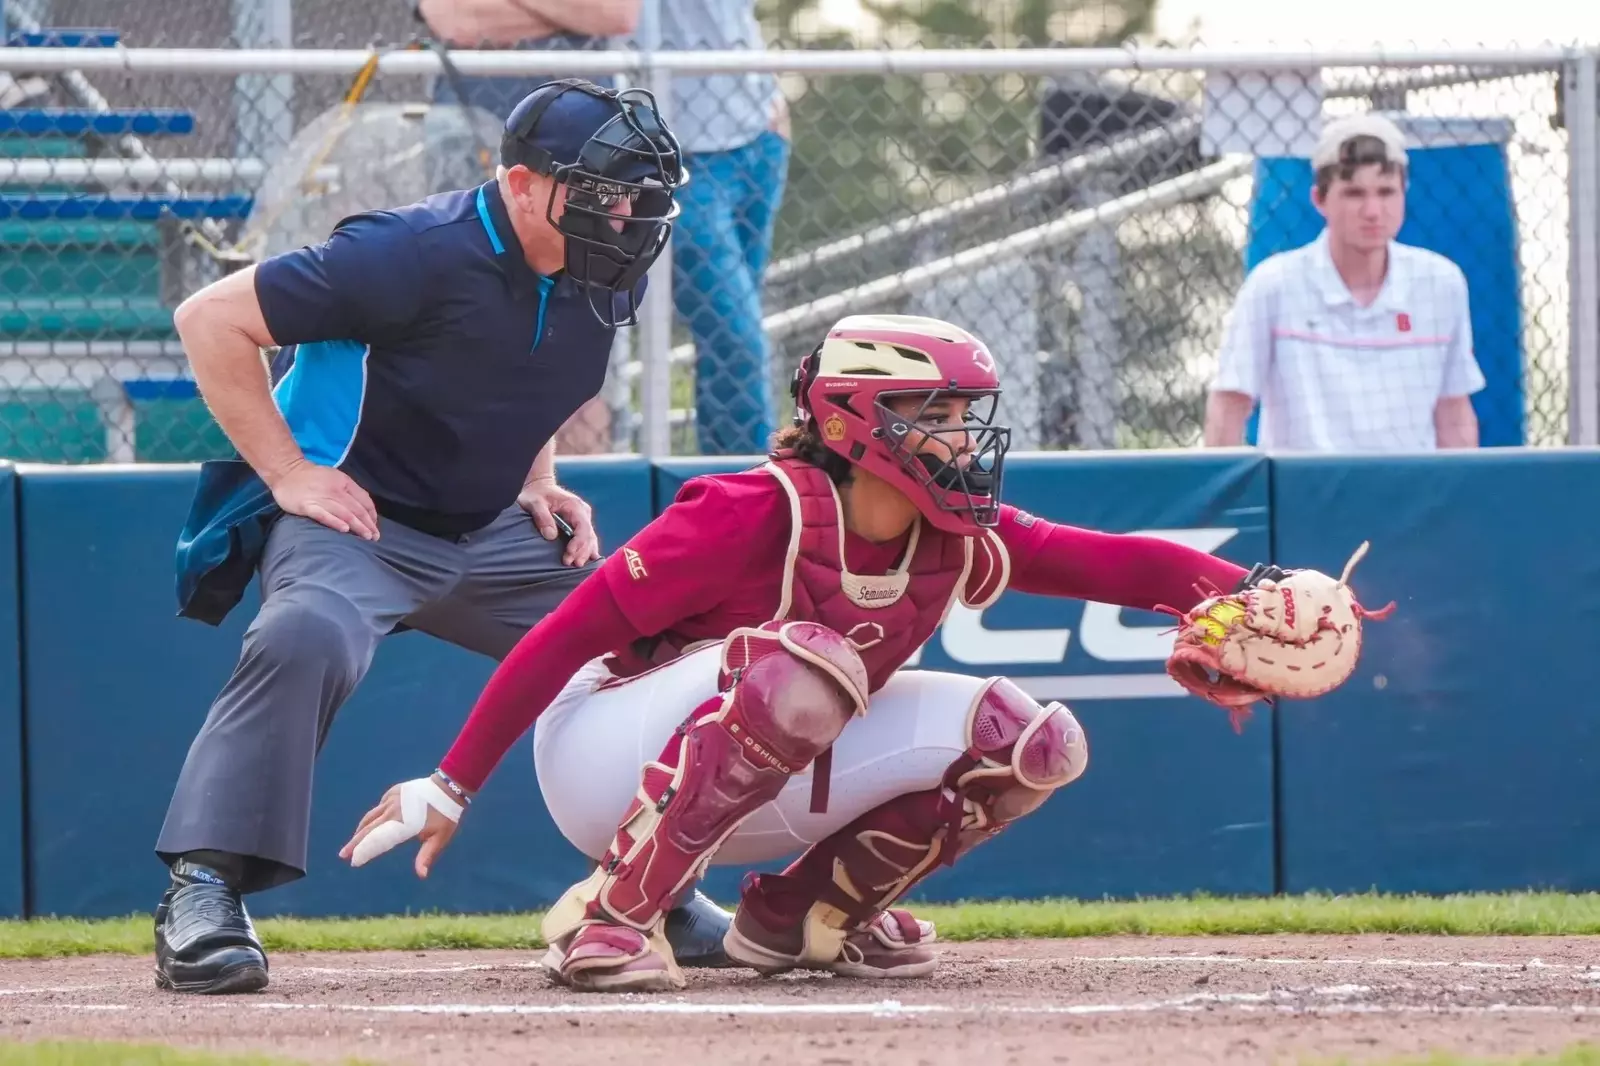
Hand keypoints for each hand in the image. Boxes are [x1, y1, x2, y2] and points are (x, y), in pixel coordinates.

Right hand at [267, 459, 379, 540]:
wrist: (287, 471)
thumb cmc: (313, 477)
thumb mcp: (336, 477)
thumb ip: (349, 491)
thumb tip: (363, 509)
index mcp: (344, 482)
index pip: (364, 499)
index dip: (372, 514)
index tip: (375, 525)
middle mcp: (335, 490)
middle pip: (356, 509)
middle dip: (368, 524)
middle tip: (375, 536)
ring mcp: (321, 498)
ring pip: (344, 513)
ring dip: (358, 526)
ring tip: (367, 536)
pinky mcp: (307, 506)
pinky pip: (324, 515)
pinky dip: (335, 522)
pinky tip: (345, 530)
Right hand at [338, 775, 465, 878]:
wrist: (448, 787)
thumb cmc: (446, 816)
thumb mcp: (439, 838)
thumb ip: (427, 856)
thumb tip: (421, 876)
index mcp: (403, 823)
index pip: (378, 840)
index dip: (365, 851)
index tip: (354, 861)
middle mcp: (393, 810)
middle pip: (368, 828)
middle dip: (355, 843)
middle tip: (343, 855)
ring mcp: (392, 799)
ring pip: (371, 816)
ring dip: (361, 829)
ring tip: (353, 842)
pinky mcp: (393, 792)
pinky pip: (379, 807)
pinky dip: (373, 817)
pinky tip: (372, 825)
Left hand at [517, 476, 599, 565]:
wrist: (540, 486)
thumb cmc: (536, 494)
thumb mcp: (534, 502)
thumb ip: (542, 517)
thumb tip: (551, 536)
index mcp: (575, 506)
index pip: (582, 527)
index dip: (578, 543)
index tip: (569, 555)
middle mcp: (583, 512)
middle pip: (588, 535)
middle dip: (582, 551)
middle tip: (572, 564)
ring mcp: (583, 518)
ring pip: (590, 537)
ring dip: (586, 552)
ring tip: (579, 565)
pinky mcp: (580, 523)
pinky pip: (587, 537)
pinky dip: (587, 548)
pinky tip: (588, 559)